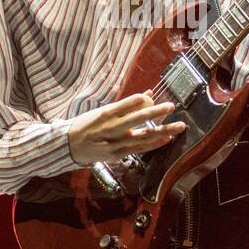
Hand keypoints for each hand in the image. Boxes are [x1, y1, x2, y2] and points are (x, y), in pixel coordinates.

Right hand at [67, 91, 186, 164]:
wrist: (69, 146)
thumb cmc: (87, 125)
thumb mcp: (103, 111)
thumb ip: (127, 105)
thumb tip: (148, 94)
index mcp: (106, 114)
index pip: (128, 103)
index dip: (142, 99)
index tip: (152, 96)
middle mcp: (111, 128)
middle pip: (138, 118)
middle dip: (156, 112)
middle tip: (170, 106)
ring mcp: (115, 143)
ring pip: (143, 136)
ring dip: (163, 130)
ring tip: (179, 126)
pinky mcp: (118, 154)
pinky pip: (140, 149)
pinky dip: (154, 144)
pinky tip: (166, 139)